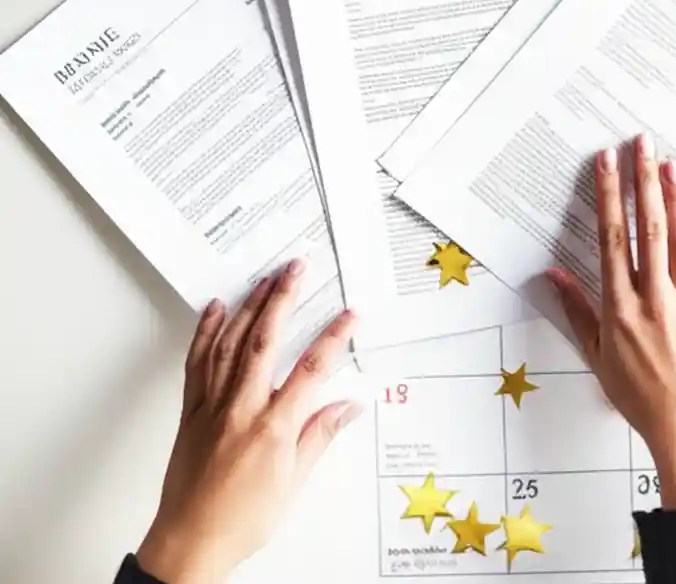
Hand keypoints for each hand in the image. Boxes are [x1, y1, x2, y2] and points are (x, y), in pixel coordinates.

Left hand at [136, 260, 361, 582]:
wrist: (191, 540)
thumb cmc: (242, 519)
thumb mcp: (294, 481)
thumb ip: (320, 435)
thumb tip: (347, 406)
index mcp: (273, 427)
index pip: (311, 369)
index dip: (334, 336)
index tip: (350, 314)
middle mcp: (241, 408)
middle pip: (265, 340)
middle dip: (284, 298)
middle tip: (296, 268)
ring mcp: (212, 406)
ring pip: (230, 343)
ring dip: (249, 305)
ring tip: (265, 279)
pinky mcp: (192, 411)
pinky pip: (199, 361)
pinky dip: (207, 331)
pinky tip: (216, 310)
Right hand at [547, 134, 675, 509]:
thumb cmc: (639, 397)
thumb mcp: (596, 356)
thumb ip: (576, 310)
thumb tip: (552, 273)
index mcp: (619, 309)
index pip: (611, 239)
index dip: (607, 196)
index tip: (604, 162)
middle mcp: (653, 299)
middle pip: (647, 228)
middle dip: (642, 181)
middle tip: (640, 143)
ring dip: (674, 196)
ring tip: (668, 161)